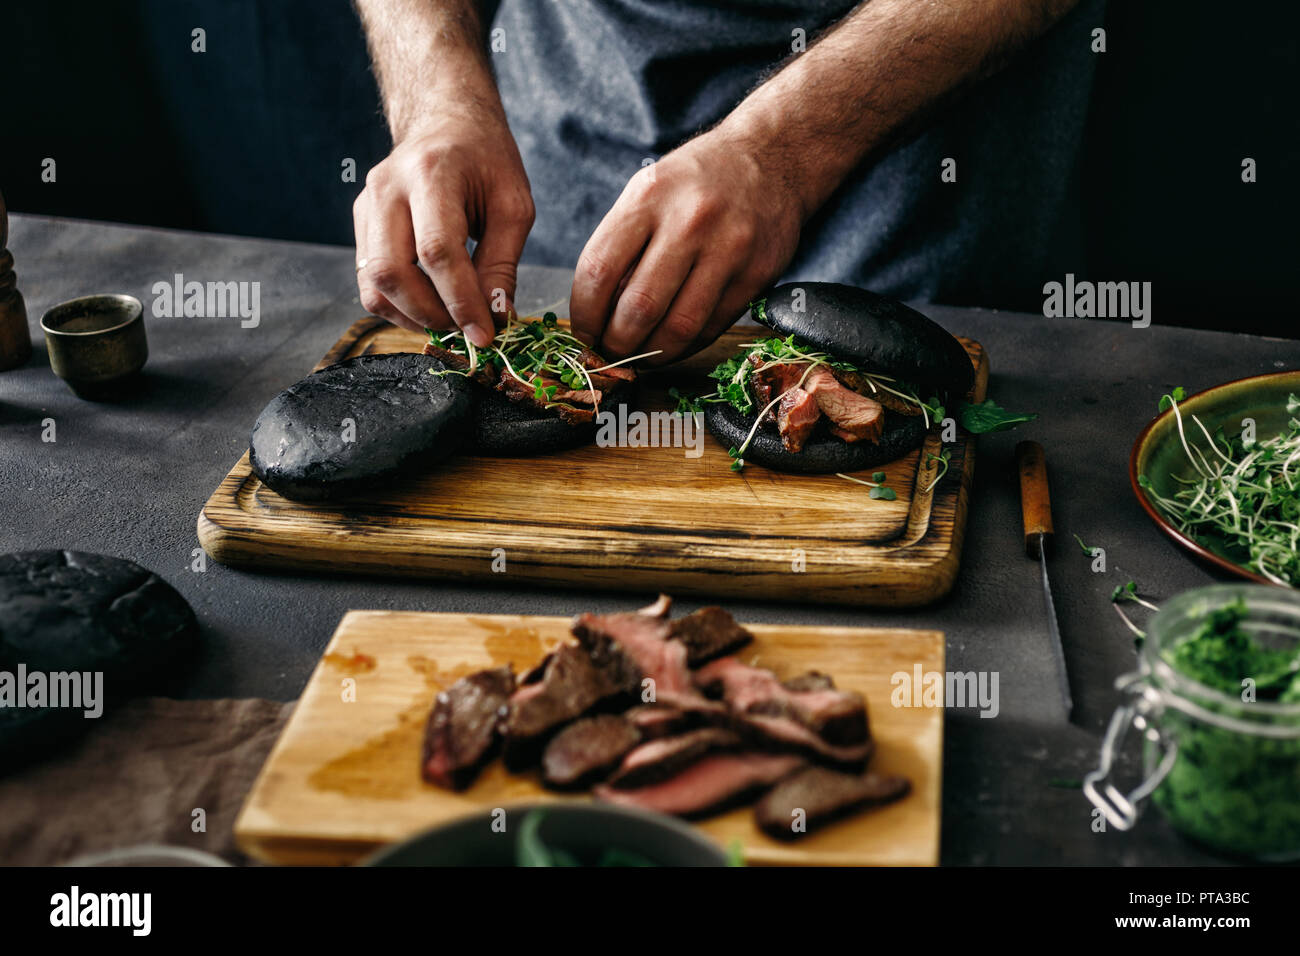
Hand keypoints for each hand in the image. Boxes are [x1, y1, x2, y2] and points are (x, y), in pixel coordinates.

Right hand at [353, 107, 534, 345]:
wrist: (445, 121)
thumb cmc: (486, 159)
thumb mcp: (513, 205)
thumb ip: (503, 263)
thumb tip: (495, 318)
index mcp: (431, 173)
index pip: (437, 251)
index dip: (460, 301)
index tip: (484, 334)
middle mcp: (387, 188)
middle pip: (392, 272)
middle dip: (432, 314)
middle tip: (467, 328)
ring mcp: (366, 205)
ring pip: (373, 283)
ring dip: (412, 316)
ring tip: (451, 319)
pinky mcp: (360, 222)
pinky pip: (369, 281)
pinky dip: (399, 306)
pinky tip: (430, 305)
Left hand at [569, 126, 803, 363]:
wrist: (771, 159)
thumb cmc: (698, 180)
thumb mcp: (649, 190)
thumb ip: (621, 243)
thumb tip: (597, 311)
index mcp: (650, 196)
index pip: (599, 271)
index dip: (584, 315)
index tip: (583, 332)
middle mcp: (689, 222)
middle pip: (639, 308)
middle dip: (616, 344)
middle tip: (611, 352)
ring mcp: (728, 250)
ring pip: (678, 328)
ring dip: (651, 354)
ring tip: (640, 356)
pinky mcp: (756, 275)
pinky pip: (711, 328)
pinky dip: (685, 347)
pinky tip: (671, 345)